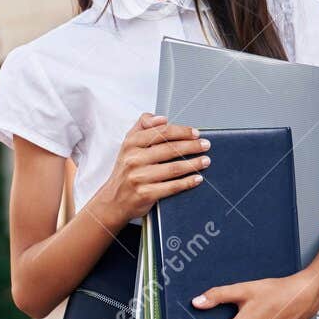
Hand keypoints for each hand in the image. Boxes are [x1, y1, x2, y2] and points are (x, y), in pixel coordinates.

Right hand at [91, 114, 210, 228]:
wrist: (113, 200)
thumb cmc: (126, 170)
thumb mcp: (128, 144)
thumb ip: (143, 126)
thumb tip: (162, 118)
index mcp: (131, 143)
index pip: (161, 132)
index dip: (181, 131)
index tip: (195, 133)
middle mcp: (133, 159)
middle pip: (169, 149)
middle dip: (191, 146)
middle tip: (205, 145)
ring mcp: (139, 177)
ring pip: (173, 168)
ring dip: (193, 164)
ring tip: (205, 160)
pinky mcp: (145, 194)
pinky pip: (171, 187)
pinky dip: (187, 182)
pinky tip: (197, 178)